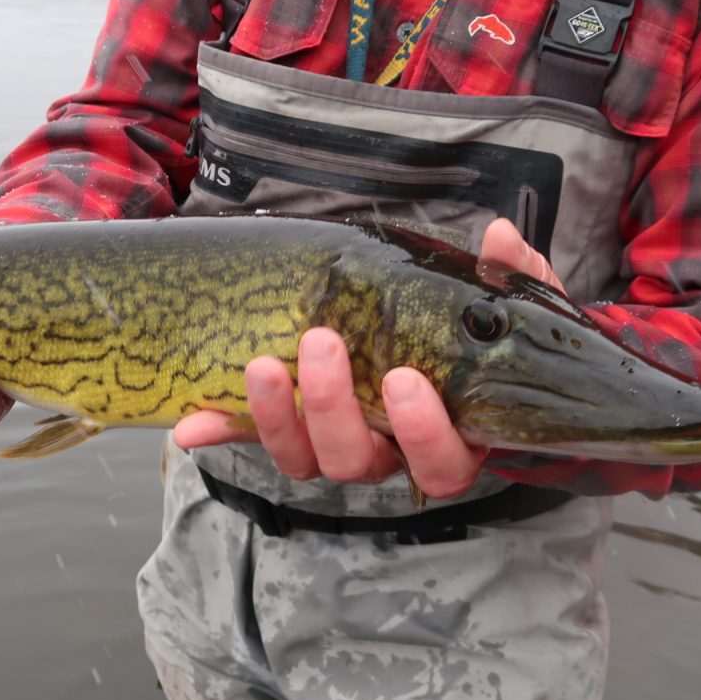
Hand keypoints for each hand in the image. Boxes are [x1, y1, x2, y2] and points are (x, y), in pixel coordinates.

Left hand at [172, 218, 560, 499]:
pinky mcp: (293, 431)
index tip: (405, 380)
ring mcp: (339, 445)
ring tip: (265, 365)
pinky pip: (254, 440)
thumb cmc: (478, 335)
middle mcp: (390, 453)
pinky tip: (192, 424)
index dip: (423, 431)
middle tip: (322, 345)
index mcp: (452, 437)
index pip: (442, 460)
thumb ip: (508, 277)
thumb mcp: (499, 306)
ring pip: (306, 458)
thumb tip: (499, 238)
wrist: (437, 340)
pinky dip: (224, 431)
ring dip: (278, 417)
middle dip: (336, 409)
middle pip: (359, 461)